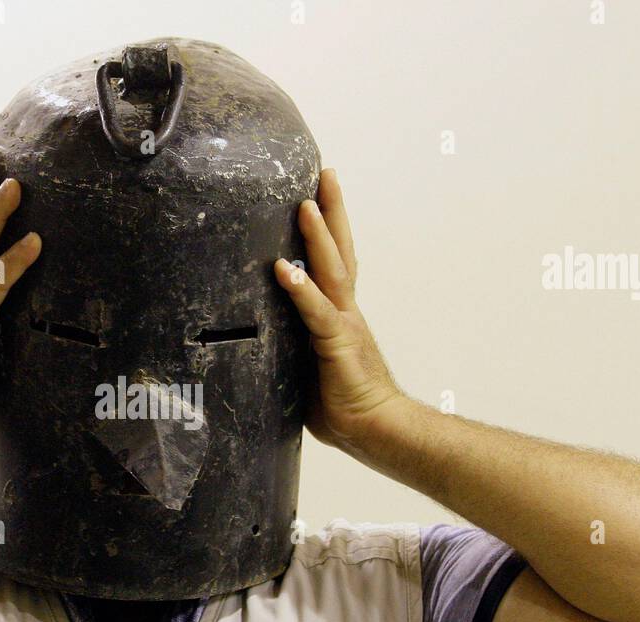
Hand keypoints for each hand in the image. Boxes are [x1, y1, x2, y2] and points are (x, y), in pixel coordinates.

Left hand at [274, 168, 402, 453]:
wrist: (377, 432)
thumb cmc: (345, 409)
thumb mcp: (309, 372)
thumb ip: (292, 352)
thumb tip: (262, 347)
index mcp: (340, 318)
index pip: (334, 265)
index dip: (326, 231)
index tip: (318, 197)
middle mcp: (346, 312)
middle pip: (340, 252)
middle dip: (331, 211)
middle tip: (325, 172)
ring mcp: (344, 325)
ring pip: (332, 271)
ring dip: (318, 236)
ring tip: (305, 203)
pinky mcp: (337, 345)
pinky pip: (316, 312)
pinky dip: (300, 289)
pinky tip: (283, 270)